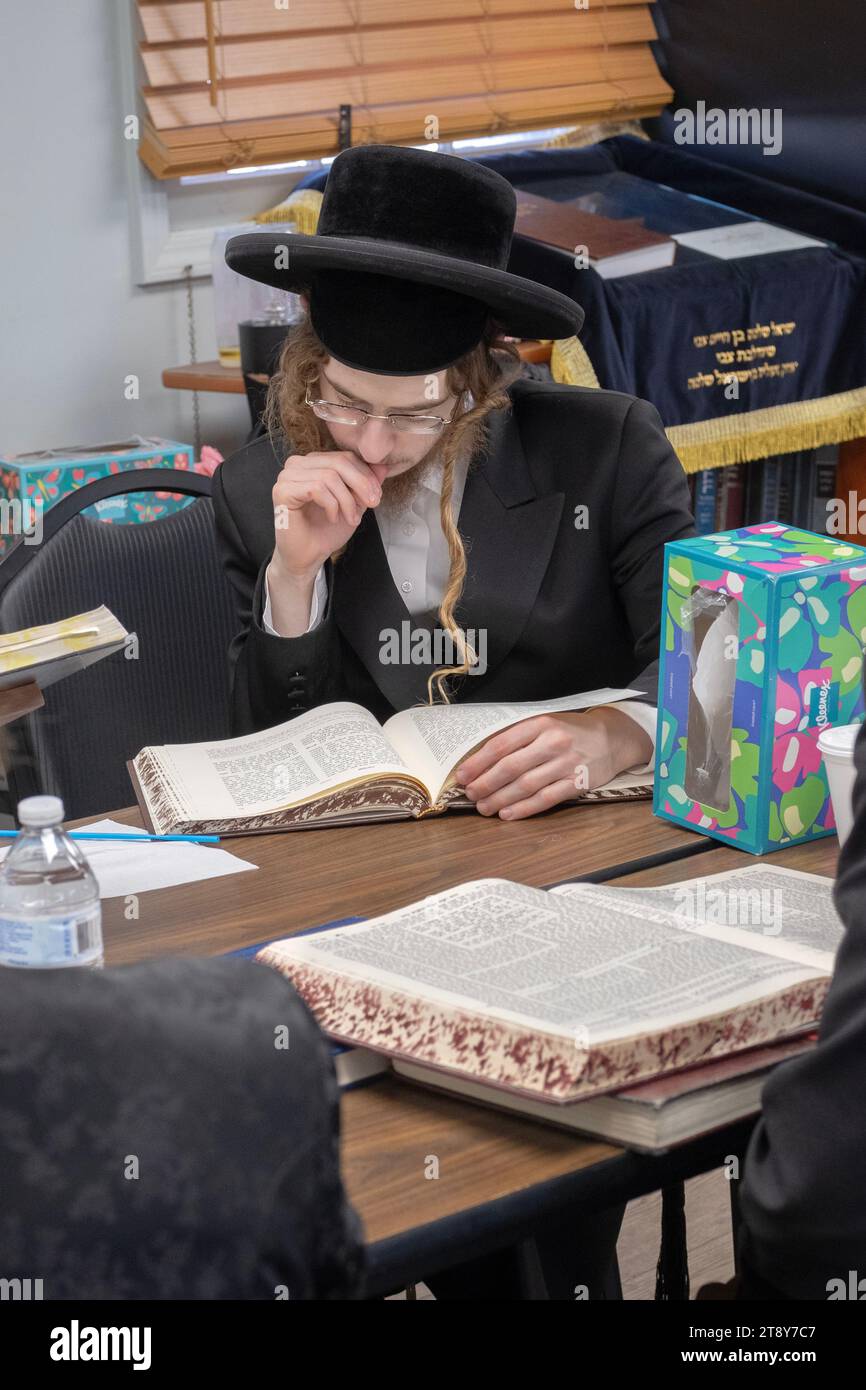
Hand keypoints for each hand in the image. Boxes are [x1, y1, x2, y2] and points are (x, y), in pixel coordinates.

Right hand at [271, 450, 389, 578]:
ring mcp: (287, 476)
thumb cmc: (326, 530)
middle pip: (338, 463)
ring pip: (329, 476)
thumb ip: (365, 483)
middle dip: (361, 484)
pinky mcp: (282, 490)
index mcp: (313, 462)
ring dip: (347, 500)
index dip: (366, 475)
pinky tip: (333, 518)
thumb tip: (383, 466)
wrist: (309, 556)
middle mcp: (297, 464)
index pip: (345, 457)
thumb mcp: (354, 503)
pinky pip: (316, 488)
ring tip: (351, 518)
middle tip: (372, 504)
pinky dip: (331, 505)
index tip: (376, 497)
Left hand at [454, 708, 651, 820]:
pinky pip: (546, 799)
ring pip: (525, 786)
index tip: (462, 775)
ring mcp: (566, 764)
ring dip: (500, 800)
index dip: (478, 763)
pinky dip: (524, 809)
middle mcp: (553, 743)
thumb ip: (518, 738)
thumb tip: (481, 760)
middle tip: (470, 795)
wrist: (612, 739)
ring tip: (484, 808)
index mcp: (540, 724)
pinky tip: (507, 814)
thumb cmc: (570, 732)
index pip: (501, 745)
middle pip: (510, 767)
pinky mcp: (577, 783)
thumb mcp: (545, 724)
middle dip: (485, 784)